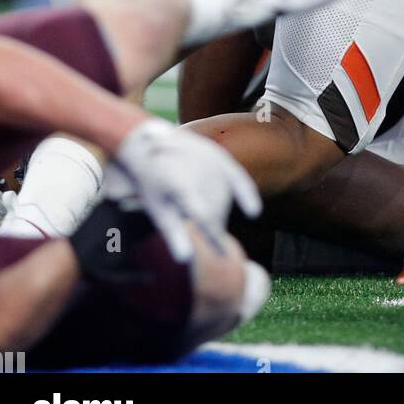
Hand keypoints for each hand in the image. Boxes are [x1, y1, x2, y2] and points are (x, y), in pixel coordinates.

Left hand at [105, 117, 261, 261]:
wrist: (150, 143)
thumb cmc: (151, 183)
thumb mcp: (157, 209)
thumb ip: (172, 233)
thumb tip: (185, 260)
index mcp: (180, 182)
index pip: (202, 214)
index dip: (214, 236)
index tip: (223, 257)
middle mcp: (200, 168)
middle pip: (216, 208)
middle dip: (210, 225)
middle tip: (197, 229)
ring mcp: (213, 160)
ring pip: (226, 198)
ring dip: (219, 213)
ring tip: (202, 212)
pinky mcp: (221, 156)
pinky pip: (239, 179)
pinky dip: (246, 195)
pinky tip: (253, 212)